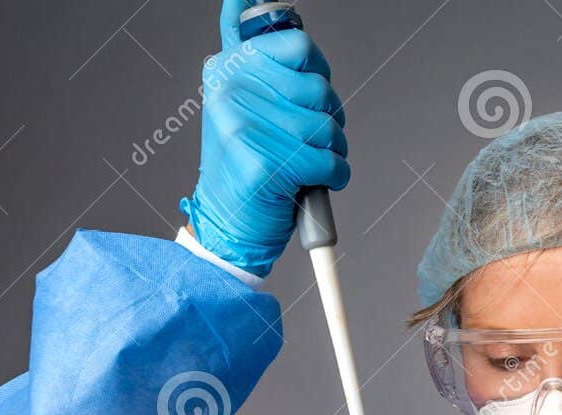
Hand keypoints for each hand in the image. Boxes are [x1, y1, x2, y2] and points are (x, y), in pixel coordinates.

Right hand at [181, 0, 349, 276]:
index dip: (317, 72)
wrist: (228, 223)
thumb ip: (251, 53)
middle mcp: (231, 90)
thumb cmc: (246, 162)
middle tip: (308, 139)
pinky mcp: (266, 164)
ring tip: (309, 163)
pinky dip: (334, 178)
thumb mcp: (241, 99)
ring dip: (333, 151)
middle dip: (328, 118)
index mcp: (227, 66)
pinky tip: (312, 183)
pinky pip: (331, 163)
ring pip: (328, 128)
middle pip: (320, 88)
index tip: (307, 94)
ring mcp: (246, 126)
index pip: (299, 44)